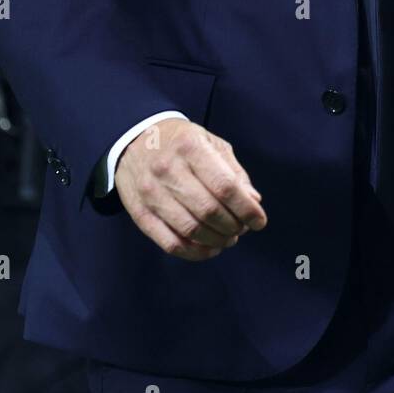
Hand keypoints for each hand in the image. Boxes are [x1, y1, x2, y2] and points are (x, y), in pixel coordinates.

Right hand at [115, 117, 266, 260]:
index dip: (246, 208)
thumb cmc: (181, 143)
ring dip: (217, 241)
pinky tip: (209, 248)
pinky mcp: (140, 213)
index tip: (259, 220)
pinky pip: (170, 243)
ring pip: (190, 230)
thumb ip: (233, 172)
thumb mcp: (210, 143)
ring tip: (229, 238)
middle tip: (242, 229)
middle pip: (209, 210)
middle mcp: (168, 169)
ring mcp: (151, 193)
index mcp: (190, 147)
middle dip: (233, 226)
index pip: (224, 186)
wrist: (134, 139)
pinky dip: (195, 252)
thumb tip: (253, 202)